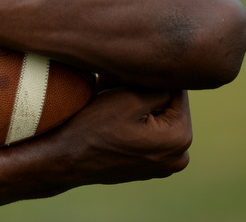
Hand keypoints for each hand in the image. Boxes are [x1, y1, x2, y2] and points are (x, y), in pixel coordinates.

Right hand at [41, 87, 191, 187]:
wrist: (65, 158)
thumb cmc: (94, 127)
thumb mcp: (129, 98)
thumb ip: (161, 86)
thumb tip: (172, 80)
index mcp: (180, 138)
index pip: (176, 92)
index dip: (148, 79)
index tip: (124, 79)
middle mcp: (179, 156)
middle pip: (166, 107)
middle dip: (141, 92)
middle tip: (110, 85)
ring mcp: (163, 165)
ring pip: (155, 119)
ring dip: (134, 105)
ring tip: (107, 98)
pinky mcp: (148, 167)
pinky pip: (146, 135)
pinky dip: (131, 122)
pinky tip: (109, 117)